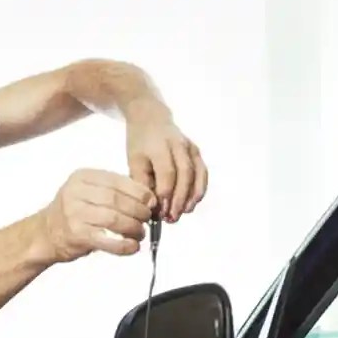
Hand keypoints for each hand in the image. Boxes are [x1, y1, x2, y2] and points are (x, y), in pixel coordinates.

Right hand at [33, 168, 158, 263]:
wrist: (46, 233)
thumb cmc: (73, 212)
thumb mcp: (88, 191)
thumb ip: (113, 190)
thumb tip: (147, 197)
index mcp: (82, 177)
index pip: (117, 181)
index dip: (138, 192)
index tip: (151, 201)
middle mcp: (76, 193)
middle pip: (117, 200)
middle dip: (138, 210)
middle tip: (147, 218)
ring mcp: (75, 214)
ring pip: (114, 219)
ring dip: (133, 227)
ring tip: (140, 232)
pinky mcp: (78, 235)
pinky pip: (107, 240)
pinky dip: (124, 245)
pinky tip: (133, 246)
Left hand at [125, 102, 207, 222]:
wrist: (151, 118)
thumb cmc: (140, 142)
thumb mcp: (134, 161)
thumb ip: (142, 182)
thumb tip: (151, 206)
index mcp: (159, 146)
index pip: (167, 173)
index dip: (166, 195)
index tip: (160, 212)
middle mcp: (178, 145)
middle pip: (185, 175)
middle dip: (179, 199)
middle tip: (172, 218)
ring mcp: (190, 148)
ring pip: (197, 174)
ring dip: (192, 197)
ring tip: (183, 213)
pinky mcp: (197, 152)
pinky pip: (203, 172)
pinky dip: (200, 189)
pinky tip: (193, 203)